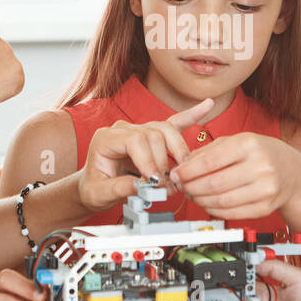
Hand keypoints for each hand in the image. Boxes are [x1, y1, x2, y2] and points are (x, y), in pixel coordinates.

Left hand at [77, 99, 213, 211]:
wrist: (94, 186)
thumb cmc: (94, 188)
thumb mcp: (98, 194)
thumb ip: (118, 189)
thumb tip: (142, 187)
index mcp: (106, 138)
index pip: (135, 140)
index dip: (149, 160)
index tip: (156, 181)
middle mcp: (123, 129)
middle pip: (154, 135)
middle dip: (165, 162)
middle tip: (167, 185)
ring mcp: (139, 129)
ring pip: (166, 130)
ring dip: (178, 151)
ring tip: (183, 170)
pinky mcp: (152, 136)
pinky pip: (173, 123)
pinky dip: (190, 116)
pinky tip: (206, 106)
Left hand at [169, 132, 300, 220]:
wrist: (291, 171)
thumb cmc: (260, 153)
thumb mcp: (237, 141)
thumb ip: (208, 151)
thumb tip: (182, 165)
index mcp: (250, 145)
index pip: (210, 161)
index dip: (188, 170)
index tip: (176, 174)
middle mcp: (260, 166)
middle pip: (214, 183)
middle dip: (191, 187)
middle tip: (181, 186)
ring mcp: (265, 189)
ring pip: (221, 201)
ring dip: (200, 200)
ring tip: (192, 194)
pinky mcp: (265, 207)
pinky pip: (231, 213)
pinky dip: (213, 210)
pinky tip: (206, 203)